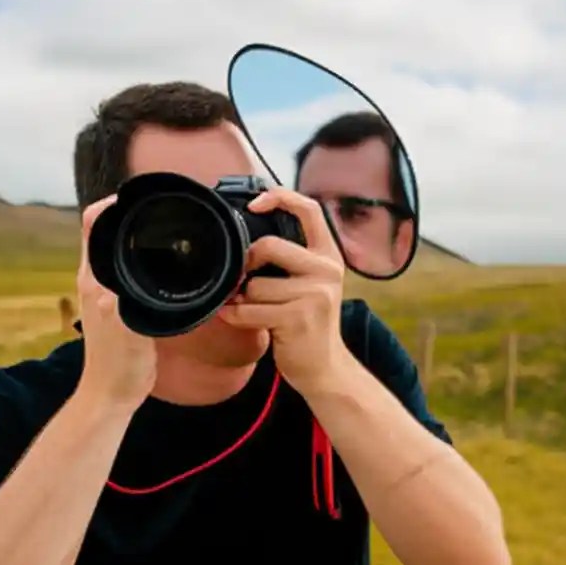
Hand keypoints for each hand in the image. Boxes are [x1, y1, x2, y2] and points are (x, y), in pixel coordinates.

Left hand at [76, 195, 157, 409]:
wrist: (114, 393)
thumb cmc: (118, 364)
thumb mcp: (125, 328)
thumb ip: (125, 300)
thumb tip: (133, 272)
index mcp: (94, 277)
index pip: (94, 222)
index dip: (113, 202)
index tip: (141, 197)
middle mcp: (98, 278)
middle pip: (108, 229)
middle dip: (131, 211)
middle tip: (163, 207)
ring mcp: (109, 290)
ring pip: (121, 246)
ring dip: (139, 232)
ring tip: (170, 227)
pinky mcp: (123, 302)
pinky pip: (134, 267)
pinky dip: (150, 256)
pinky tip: (172, 264)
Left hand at [218, 188, 352, 391]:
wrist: (324, 367)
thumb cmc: (307, 323)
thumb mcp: (310, 284)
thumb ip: (291, 259)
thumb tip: (246, 240)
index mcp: (329, 256)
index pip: (309, 209)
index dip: (280, 197)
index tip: (255, 204)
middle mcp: (327, 270)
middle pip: (269, 245)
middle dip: (247, 262)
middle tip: (245, 280)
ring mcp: (315, 294)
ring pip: (255, 284)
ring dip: (242, 299)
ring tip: (251, 309)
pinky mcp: (298, 318)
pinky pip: (249, 310)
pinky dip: (236, 316)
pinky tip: (241, 319)